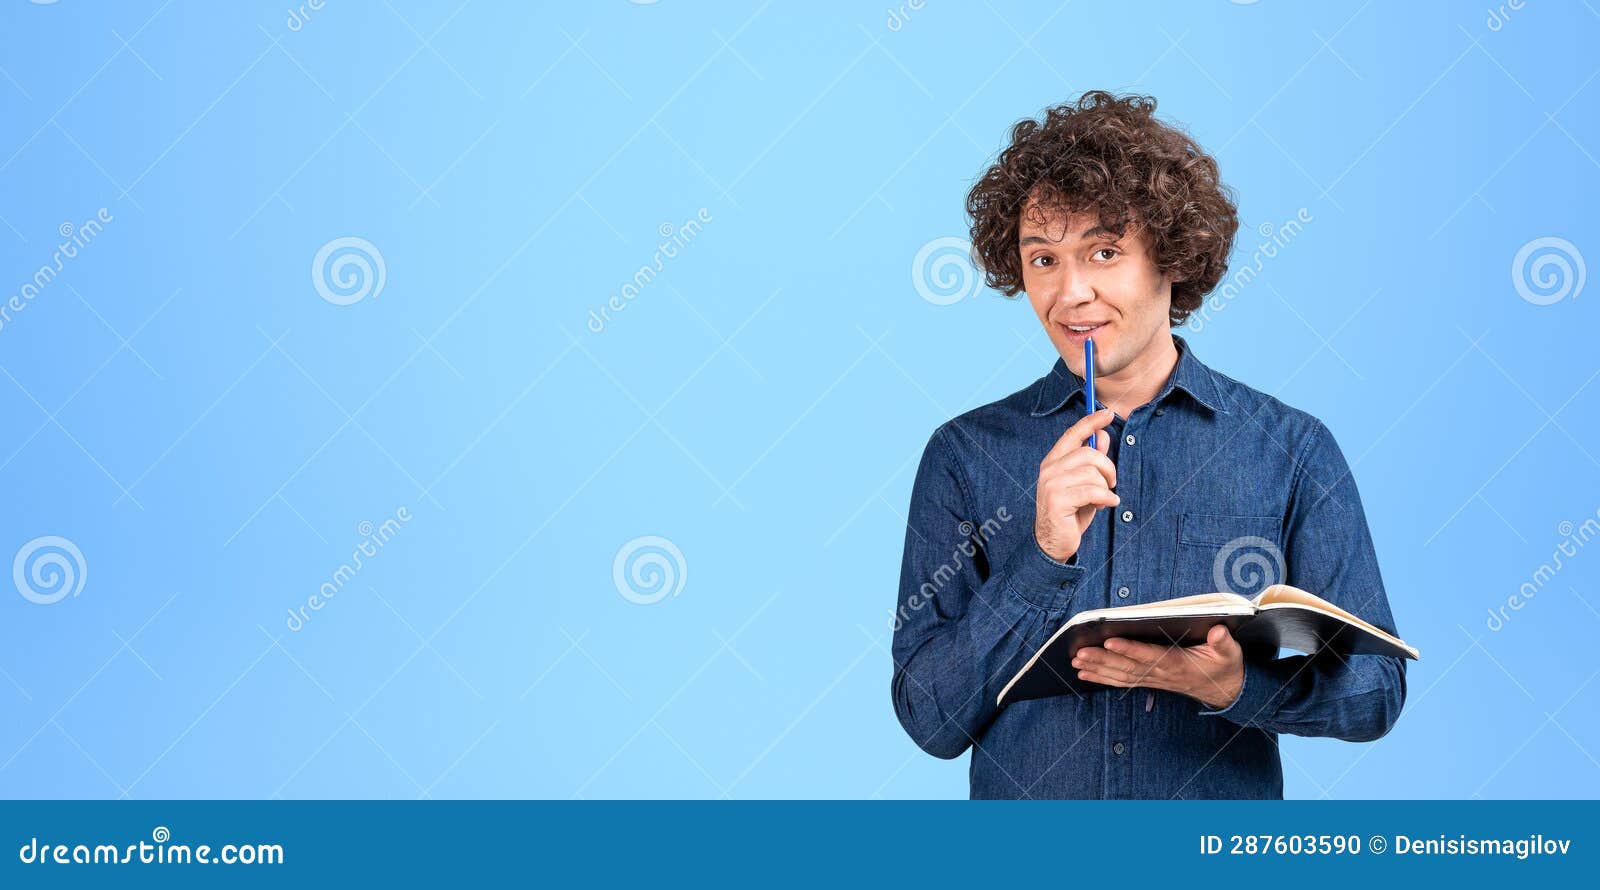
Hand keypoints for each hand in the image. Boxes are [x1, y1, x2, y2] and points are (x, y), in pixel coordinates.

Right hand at [1034, 407, 1118, 562]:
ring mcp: (1051, 485)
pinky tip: (1105, 506)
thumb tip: (1102, 436)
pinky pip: (1092, 491)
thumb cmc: (1070, 513)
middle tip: (1112, 483)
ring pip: (1092, 474)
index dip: (1091, 421)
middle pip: (1089, 453)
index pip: (1072, 434)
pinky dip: (1106, 499)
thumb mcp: (1084, 484)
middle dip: (1108, 468)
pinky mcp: (1058, 501)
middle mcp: (1049, 470)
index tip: (1107, 413)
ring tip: (1103, 500)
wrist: (1053, 542)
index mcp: (1053, 462)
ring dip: (1105, 488)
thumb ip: (1091, 461)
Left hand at [1071, 624, 1244, 709]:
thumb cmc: (1225, 666)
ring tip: (1075, 661)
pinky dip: (1102, 677)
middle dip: (1103, 660)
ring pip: (1121, 675)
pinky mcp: (1149, 681)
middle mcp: (1162, 674)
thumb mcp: (1230, 653)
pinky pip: (1122, 681)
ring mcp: (1154, 679)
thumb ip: (1224, 643)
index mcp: (1178, 664)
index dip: (1130, 650)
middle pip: (1128, 667)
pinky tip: (1084, 673)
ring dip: (1098, 669)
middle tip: (1080, 652)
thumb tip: (1218, 631)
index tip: (1110, 641)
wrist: (1225, 689)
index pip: (1150, 656)